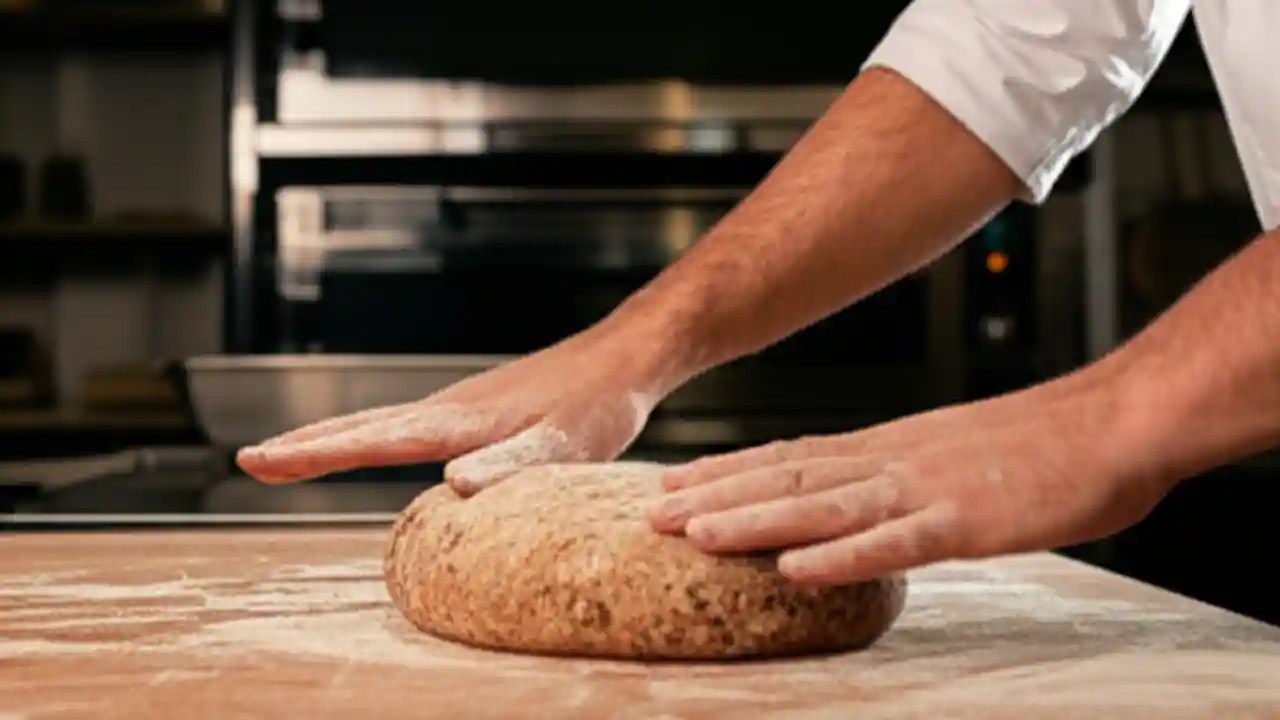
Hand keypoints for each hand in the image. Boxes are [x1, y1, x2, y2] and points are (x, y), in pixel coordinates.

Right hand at [236, 325, 683, 494]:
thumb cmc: (598, 404)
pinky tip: (374, 447)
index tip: (256, 461)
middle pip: (361, 426)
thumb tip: (450, 484)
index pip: (371, 440)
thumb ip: (510, 465)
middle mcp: (450, 410)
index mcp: (459, 422)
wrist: (623, 360)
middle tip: (249, 460)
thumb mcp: (563, 443)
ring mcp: (461, 407)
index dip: (313, 454)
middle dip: (304, 444)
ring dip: (331, 438)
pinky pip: (408, 425)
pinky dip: (371, 435)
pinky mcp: (478, 411)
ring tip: (288, 456)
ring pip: (380, 422)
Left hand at [648, 381, 1166, 585]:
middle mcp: (891, 460)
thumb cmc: (1043, 442)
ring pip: (821, 507)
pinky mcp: (966, 522)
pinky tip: (793, 571)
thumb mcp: (954, 450)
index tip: (676, 484)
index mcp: (889, 445)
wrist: (1115, 421)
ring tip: (691, 534)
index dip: (728, 471)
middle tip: (650, 513)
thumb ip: (902, 469)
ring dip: (753, 520)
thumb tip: (862, 492)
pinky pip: (894, 544)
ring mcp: (924, 489)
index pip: (791, 455)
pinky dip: (841, 557)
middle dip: (715, 495)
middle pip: (787, 477)